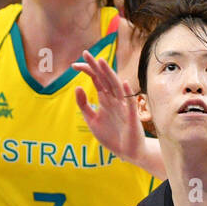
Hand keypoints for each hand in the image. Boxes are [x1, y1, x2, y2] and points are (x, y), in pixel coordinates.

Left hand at [73, 48, 145, 165]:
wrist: (128, 152)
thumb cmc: (111, 136)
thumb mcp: (92, 120)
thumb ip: (83, 105)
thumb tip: (77, 87)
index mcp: (105, 99)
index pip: (96, 79)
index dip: (86, 71)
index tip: (74, 65)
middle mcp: (114, 99)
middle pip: (105, 78)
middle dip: (96, 66)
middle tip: (85, 53)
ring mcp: (124, 107)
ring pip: (116, 87)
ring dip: (110, 74)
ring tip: (101, 62)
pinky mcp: (132, 118)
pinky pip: (131, 104)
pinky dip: (128, 94)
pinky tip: (124, 84)